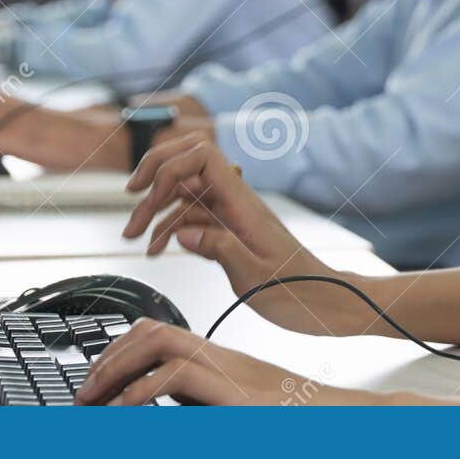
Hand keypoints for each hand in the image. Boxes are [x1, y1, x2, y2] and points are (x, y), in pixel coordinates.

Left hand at [74, 320, 376, 404]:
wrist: (341, 422)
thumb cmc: (294, 421)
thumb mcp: (234, 414)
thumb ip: (199, 409)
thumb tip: (156, 415)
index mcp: (220, 362)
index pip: (160, 335)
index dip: (121, 350)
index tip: (96, 380)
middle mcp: (221, 358)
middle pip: (154, 330)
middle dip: (110, 356)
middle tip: (84, 390)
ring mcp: (229, 370)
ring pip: (161, 341)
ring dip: (119, 366)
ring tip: (94, 397)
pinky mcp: (235, 391)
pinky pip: (179, 374)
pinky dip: (144, 389)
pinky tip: (126, 409)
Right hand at [123, 133, 363, 336]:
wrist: (328, 304)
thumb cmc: (301, 292)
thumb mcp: (256, 277)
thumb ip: (219, 250)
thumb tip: (182, 233)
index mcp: (245, 204)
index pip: (203, 155)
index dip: (171, 164)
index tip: (147, 192)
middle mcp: (237, 203)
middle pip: (188, 168)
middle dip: (155, 179)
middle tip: (131, 202)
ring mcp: (232, 217)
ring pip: (186, 197)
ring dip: (157, 212)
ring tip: (133, 238)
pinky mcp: (230, 233)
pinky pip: (193, 220)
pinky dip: (171, 231)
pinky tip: (157, 250)